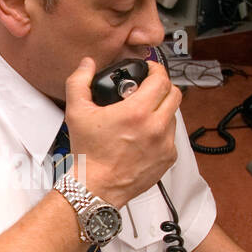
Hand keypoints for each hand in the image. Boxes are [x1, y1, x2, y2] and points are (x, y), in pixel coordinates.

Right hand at [62, 57, 181, 206]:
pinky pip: (172, 137)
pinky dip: (162, 132)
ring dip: (163, 110)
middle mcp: (156, 127)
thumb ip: (79, 82)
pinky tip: (145, 136)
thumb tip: (87, 64)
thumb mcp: (76, 112)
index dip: (156, 70)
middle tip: (149, 90)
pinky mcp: (168, 159)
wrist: (95, 188)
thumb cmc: (89, 154)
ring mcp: (165, 144)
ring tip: (145, 115)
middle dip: (163, 87)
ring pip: (174, 115)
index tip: (150, 70)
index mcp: (137, 112)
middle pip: (175, 94)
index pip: (161, 79)